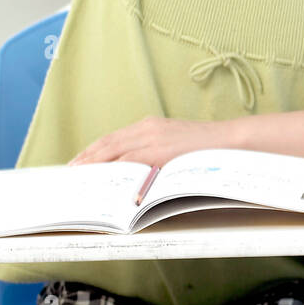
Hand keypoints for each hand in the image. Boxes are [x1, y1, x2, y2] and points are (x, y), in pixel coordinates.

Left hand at [66, 117, 217, 177]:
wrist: (232, 140)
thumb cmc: (208, 147)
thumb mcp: (177, 144)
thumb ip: (156, 151)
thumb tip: (138, 170)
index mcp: (151, 125)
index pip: (114, 137)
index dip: (94, 150)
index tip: (79, 160)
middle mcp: (148, 128)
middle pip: (108, 143)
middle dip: (87, 157)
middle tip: (71, 170)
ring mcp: (154, 138)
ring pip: (114, 151)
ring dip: (95, 165)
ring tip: (80, 176)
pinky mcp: (161, 150)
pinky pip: (130, 161)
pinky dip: (115, 170)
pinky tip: (104, 179)